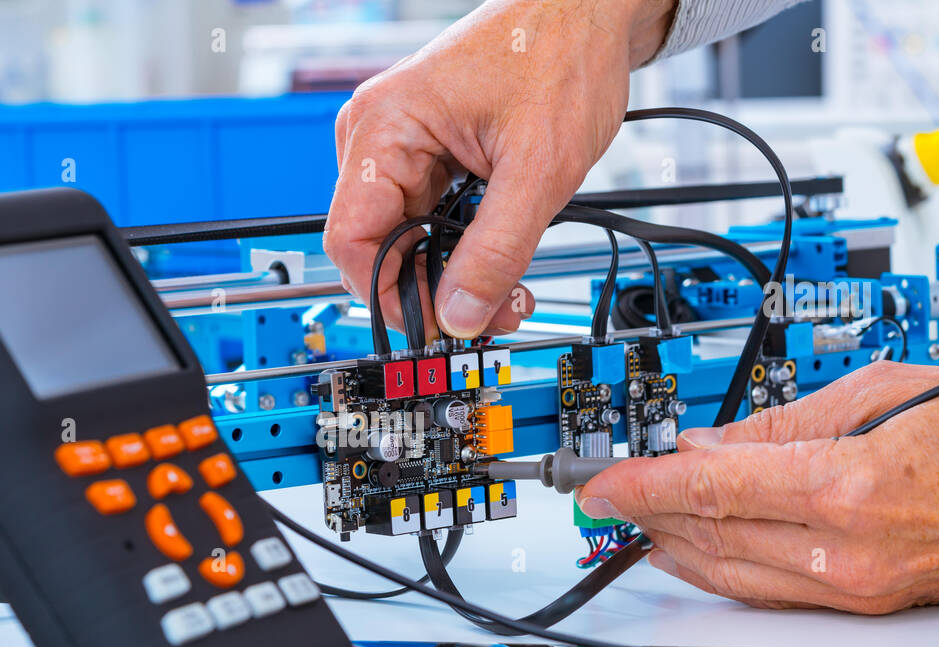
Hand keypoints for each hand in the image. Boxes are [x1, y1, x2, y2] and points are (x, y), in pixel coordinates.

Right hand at [323, 0, 674, 339]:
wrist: (588, 12)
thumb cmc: (561, 54)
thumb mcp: (538, 169)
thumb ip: (496, 252)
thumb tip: (459, 315)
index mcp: (383, 126)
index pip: (350, 240)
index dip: (387, 294)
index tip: (433, 324)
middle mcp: (378, 134)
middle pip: (377, 247)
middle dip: (431, 290)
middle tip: (488, 313)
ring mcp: (401, 143)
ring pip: (406, 239)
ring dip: (450, 275)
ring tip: (505, 290)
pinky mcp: (427, 153)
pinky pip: (427, 219)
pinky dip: (460, 249)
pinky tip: (495, 260)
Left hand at [576, 361, 938, 613]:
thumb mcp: (876, 394)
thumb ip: (777, 426)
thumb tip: (705, 444)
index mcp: (846, 487)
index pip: (709, 487)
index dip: (640, 486)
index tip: (598, 485)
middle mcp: (847, 551)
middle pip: (710, 534)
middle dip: (647, 513)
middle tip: (607, 494)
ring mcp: (859, 587)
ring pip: (732, 574)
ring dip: (674, 547)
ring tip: (636, 523)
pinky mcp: (871, 603)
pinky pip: (772, 592)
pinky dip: (723, 571)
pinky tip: (696, 555)